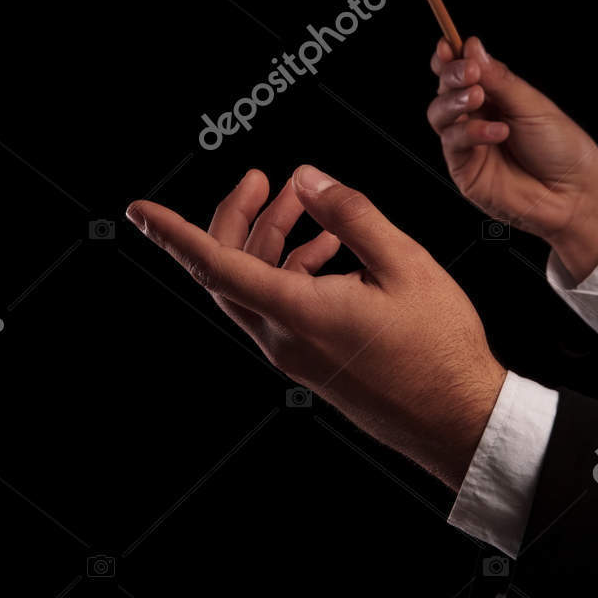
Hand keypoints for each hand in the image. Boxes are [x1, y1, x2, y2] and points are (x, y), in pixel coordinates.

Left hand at [125, 165, 505, 490]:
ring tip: (306, 204)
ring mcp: (293, 353)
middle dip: (238, 217)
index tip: (139, 210)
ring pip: (254, 286)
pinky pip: (279, 306)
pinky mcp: (309, 361)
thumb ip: (350, 214)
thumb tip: (307, 179)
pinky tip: (328, 247)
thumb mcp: (403, 263)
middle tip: (263, 180)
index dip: (173, 233)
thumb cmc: (439, 347)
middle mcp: (283, 338)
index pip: (215, 265)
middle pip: (227, 270)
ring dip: (271, 239)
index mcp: (297, 313)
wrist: (458, 419)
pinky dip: (291, 268)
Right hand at [427, 37, 597, 282]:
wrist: (575, 193)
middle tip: (467, 72)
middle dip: (451, 75)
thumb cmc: (562, 149)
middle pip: (445, 90)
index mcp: (494, 97)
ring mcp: (468, 145)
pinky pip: (453, 144)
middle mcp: (477, 118)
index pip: (462, 73)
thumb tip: (472, 47)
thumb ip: (498, 79)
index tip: (447, 45)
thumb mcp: (532, 104)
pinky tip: (497, 132)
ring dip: (455, 101)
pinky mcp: (464, 170)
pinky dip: (471, 133)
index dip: (450, 58)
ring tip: (478, 97)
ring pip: (439, 114)